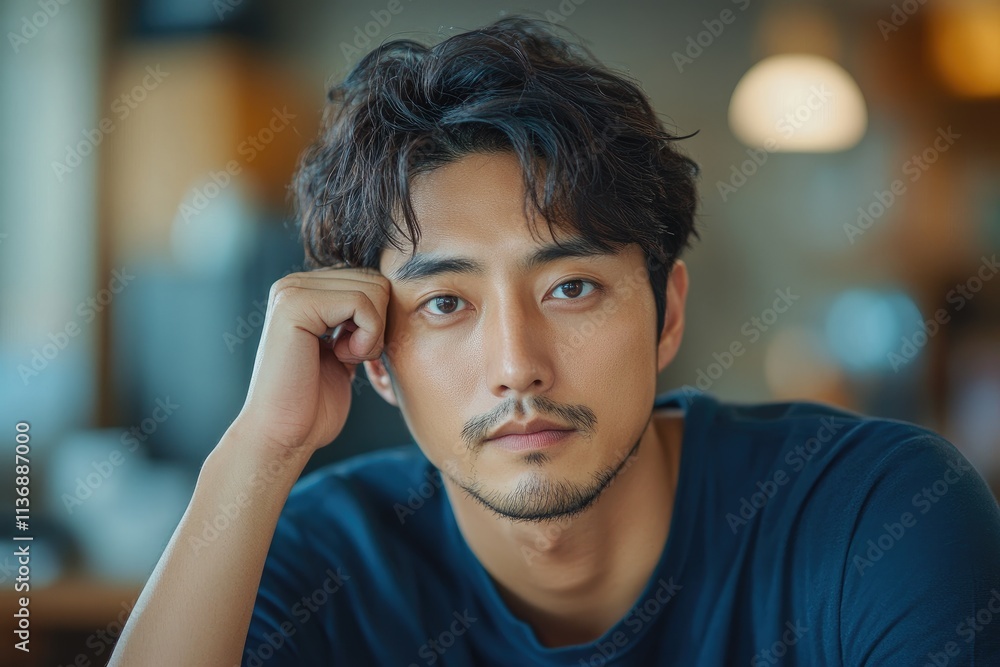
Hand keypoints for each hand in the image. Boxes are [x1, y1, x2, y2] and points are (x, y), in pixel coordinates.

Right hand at [231, 265, 390, 453]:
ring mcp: (291, 291)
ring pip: (373, 289)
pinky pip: (362, 303)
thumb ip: (357, 320)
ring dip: (372, 333)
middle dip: (378, 325)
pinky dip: (366, 338)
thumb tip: (391, 296)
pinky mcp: (294, 305)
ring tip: (344, 357)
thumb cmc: (314, 405)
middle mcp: (294, 284)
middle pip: (376, 281)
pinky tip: (342, 358)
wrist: (282, 436)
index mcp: (306, 291)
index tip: (355, 353)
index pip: (371, 281)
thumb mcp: (344, 351)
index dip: (378, 321)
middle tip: (352, 356)